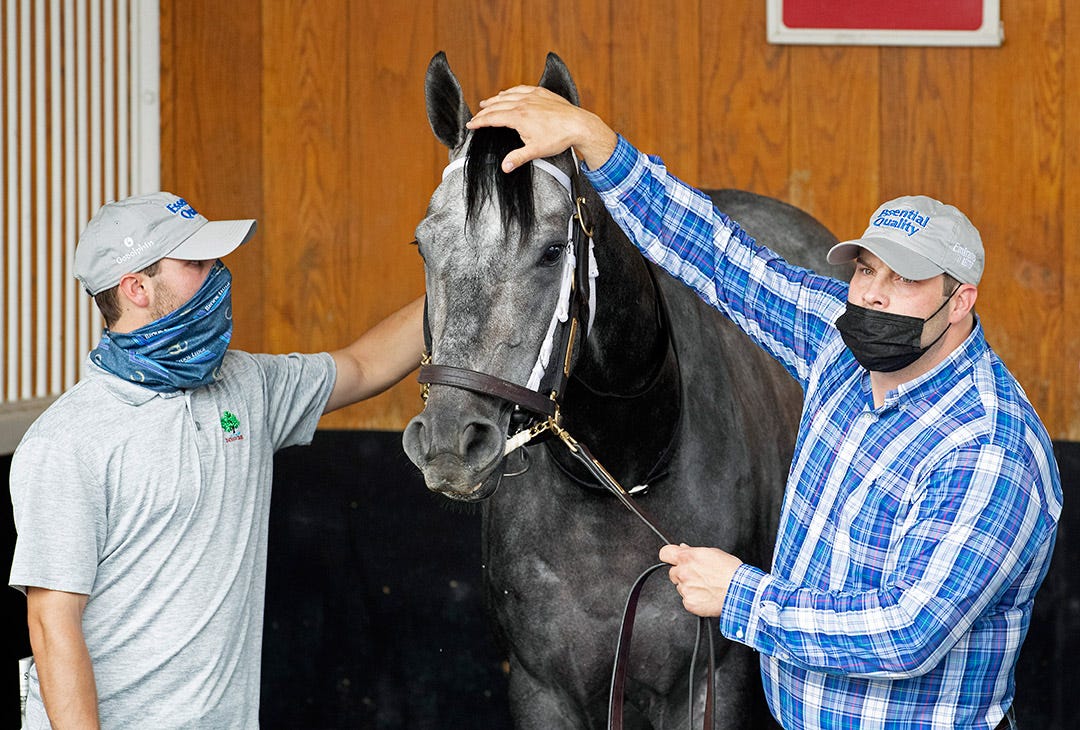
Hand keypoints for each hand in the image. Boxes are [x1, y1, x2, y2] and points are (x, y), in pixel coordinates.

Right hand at [466, 86, 617, 170]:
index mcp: (518, 117)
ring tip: (486, 103)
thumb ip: (517, 158)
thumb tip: (504, 167)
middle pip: (497, 105)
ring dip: (495, 99)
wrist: (578, 125)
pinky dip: (511, 91)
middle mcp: (523, 103)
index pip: (492, 118)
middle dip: (484, 111)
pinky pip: (521, 89)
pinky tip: (508, 93)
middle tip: (476, 116)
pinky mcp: (541, 93)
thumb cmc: (558, 137)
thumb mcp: (535, 151)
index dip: (479, 122)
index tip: (470, 125)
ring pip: (508, 95)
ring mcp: (532, 96)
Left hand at [659, 543, 742, 616]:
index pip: (665, 553)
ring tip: (707, 587)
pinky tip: (707, 596)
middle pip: (673, 572)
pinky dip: (694, 599)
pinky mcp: (689, 603)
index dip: (669, 556)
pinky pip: (686, 600)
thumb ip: (694, 551)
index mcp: (688, 557)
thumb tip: (683, 548)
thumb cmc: (731, 572)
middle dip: (682, 573)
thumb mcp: (713, 553)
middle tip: (698, 576)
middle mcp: (683, 572)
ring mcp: (685, 589)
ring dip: (689, 587)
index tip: (672, 558)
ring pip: (680, 587)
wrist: (740, 592)